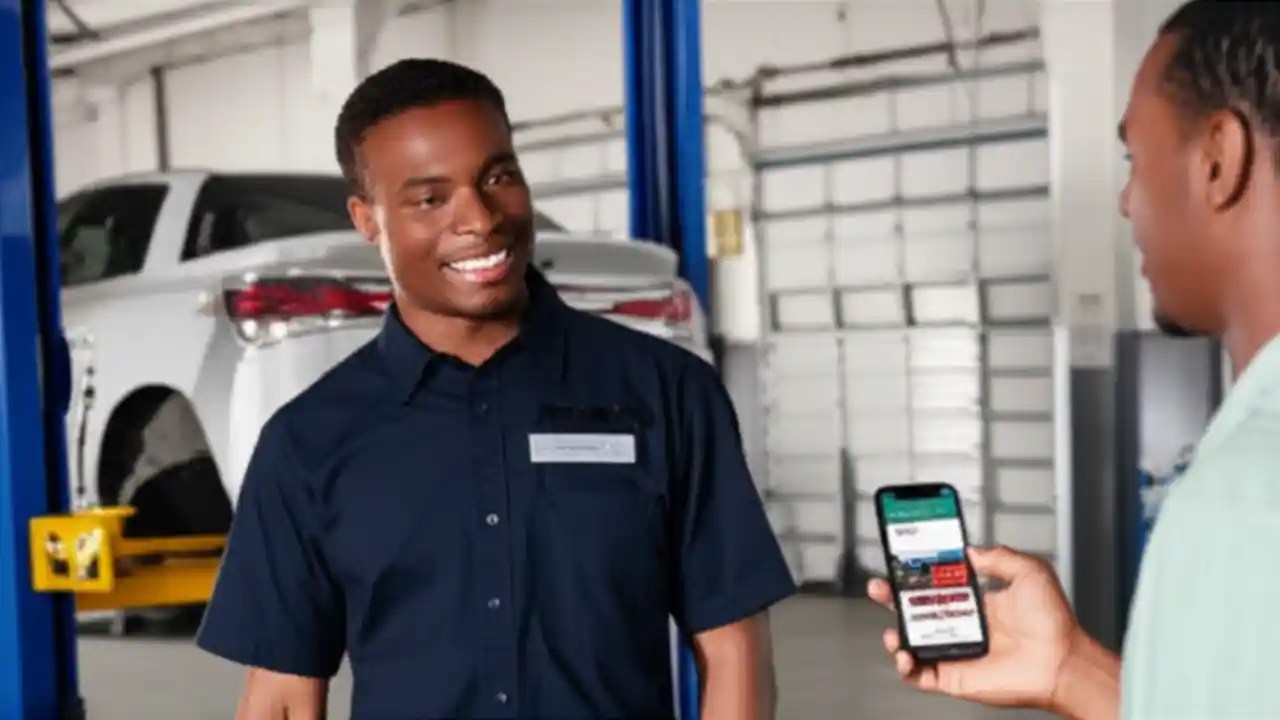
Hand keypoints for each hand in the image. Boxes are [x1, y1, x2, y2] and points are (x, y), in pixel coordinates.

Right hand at [867, 546, 1082, 711]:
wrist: (1061, 662)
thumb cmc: (1053, 622)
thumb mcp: (1029, 572)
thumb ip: (998, 556)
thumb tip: (969, 550)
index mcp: (976, 603)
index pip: (936, 586)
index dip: (916, 575)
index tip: (901, 563)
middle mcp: (963, 627)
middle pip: (915, 612)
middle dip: (892, 599)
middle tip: (879, 588)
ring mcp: (956, 652)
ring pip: (912, 643)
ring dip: (894, 635)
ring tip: (893, 630)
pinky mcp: (953, 676)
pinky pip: (919, 675)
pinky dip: (905, 667)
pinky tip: (904, 655)